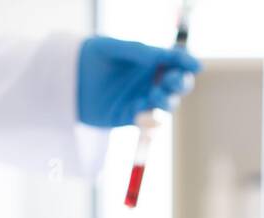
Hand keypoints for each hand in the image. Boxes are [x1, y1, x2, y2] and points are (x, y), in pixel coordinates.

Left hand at [77, 35, 202, 127]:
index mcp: (150, 60)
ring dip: (166, 102)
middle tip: (176, 81)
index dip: (186, 62)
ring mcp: (143, 100)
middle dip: (180, 83)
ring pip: (165, 105)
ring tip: (157, 97)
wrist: (68, 79)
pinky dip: (150, 124)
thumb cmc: (91, 56)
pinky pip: (146, 123)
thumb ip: (137, 52)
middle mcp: (151, 80)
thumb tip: (161, 57)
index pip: (174, 60)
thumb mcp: (112, 48)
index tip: (195, 65)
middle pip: (176, 85)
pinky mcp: (131, 117)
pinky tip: (149, 121)